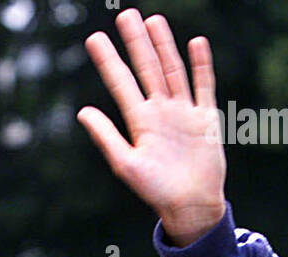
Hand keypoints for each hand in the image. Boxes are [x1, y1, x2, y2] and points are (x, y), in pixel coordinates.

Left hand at [77, 9, 226, 246]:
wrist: (191, 206)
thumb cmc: (156, 191)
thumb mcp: (127, 165)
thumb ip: (107, 137)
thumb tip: (82, 111)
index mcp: (140, 122)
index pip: (121, 83)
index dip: (108, 61)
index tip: (94, 38)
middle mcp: (160, 113)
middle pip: (147, 69)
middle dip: (136, 43)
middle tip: (126, 15)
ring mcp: (183, 113)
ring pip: (172, 71)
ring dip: (164, 46)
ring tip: (154, 20)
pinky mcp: (205, 118)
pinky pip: (203, 85)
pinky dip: (201, 65)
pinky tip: (195, 43)